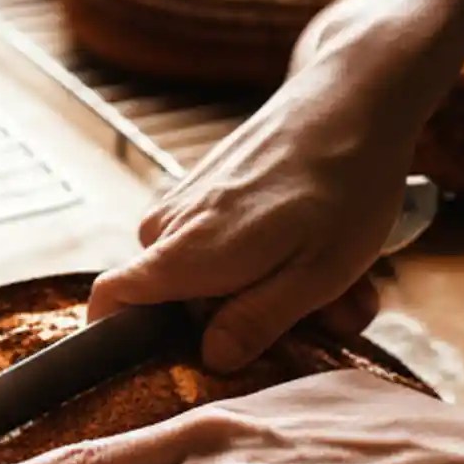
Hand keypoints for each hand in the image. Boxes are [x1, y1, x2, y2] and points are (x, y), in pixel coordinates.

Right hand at [87, 0, 432, 372]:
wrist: (354, 97)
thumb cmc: (343, 185)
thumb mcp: (316, 274)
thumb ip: (256, 323)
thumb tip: (210, 359)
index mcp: (186, 252)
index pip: (109, 301)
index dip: (121, 342)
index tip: (169, 366)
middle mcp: (171, 225)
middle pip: (176, 305)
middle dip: (243, 325)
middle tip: (319, 320)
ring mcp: (188, 204)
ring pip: (209, 278)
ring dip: (270, 293)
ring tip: (337, 284)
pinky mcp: (210, 191)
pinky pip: (224, 247)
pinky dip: (271, 261)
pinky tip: (323, 253)